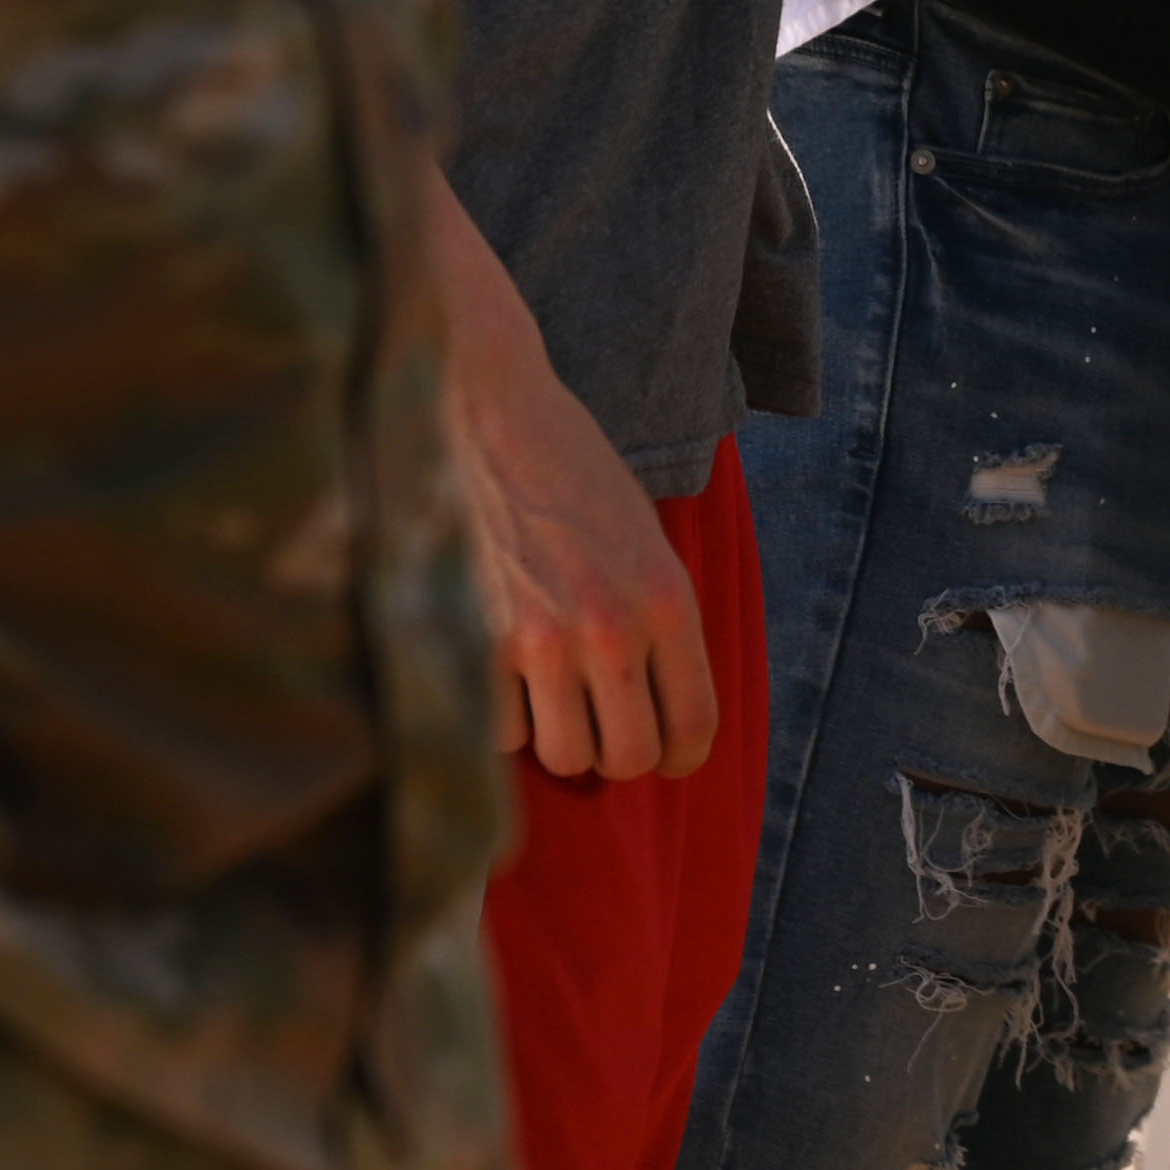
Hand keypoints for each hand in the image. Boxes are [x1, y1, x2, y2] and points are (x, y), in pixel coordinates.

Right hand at [436, 195, 715, 781]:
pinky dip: (500, 716)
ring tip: (549, 694)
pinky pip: (499, 733)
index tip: (666, 753)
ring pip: (562, 757)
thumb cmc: (570, 472)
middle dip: (616, 753)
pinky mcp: (474, 643)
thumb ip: (656, 621)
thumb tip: (660, 716)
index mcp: (667, 599)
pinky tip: (499, 670)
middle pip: (626, 759)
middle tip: (600, 726)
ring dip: (558, 737)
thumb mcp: (644, 537)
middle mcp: (611, 629)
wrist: (487, 410)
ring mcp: (539, 641)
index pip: (695, 726)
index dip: (681, 755)